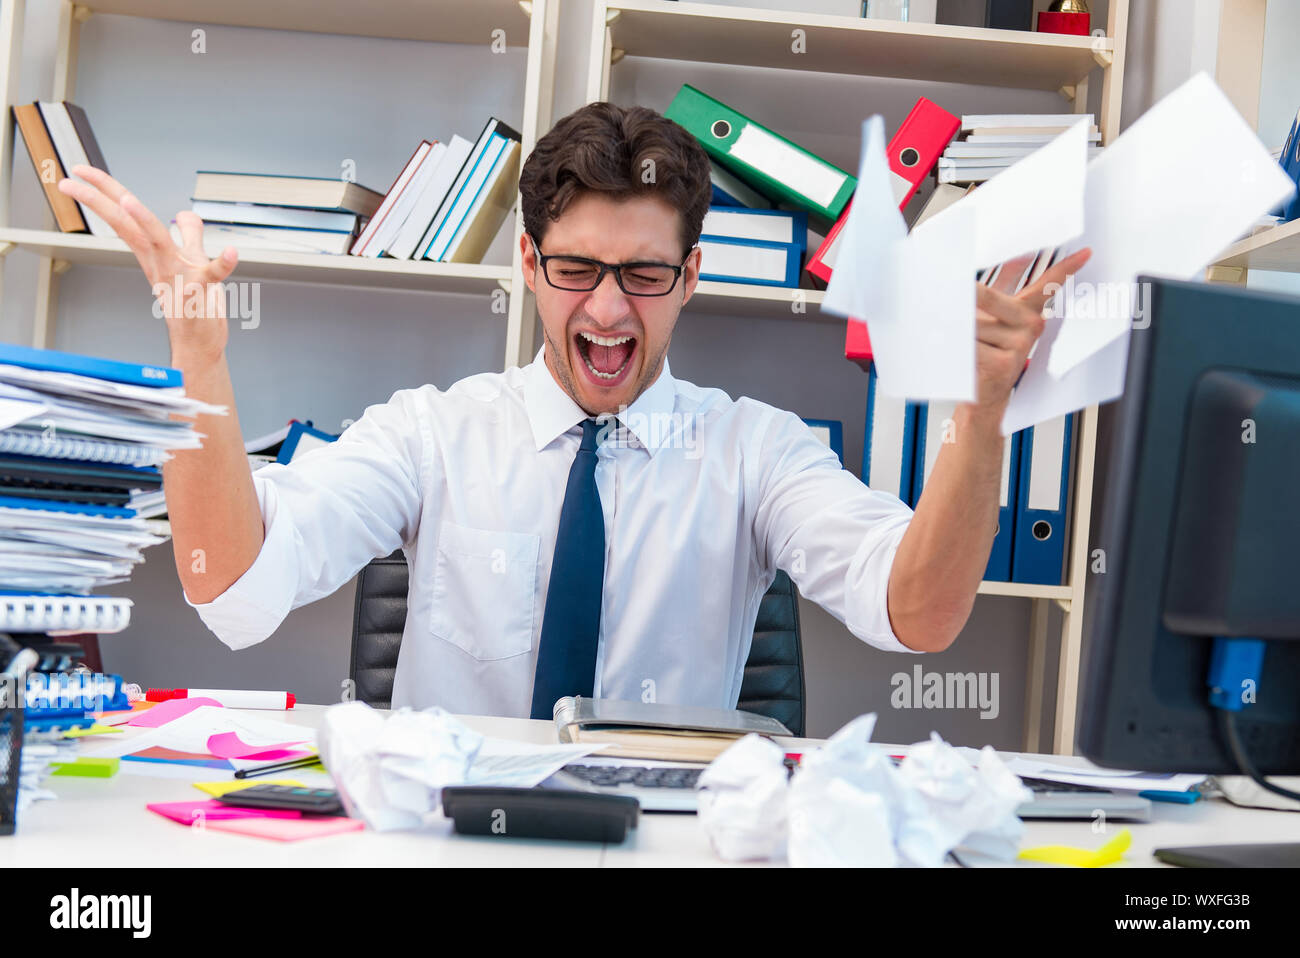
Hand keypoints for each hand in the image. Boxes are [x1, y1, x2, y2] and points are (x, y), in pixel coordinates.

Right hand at [56, 165, 238, 366]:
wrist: (198, 344)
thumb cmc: (193, 303)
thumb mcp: (190, 262)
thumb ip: (190, 236)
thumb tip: (184, 214)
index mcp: (155, 254)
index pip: (124, 218)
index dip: (103, 193)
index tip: (77, 172)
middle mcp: (161, 262)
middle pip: (128, 224)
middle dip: (100, 201)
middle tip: (71, 180)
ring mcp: (178, 276)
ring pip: (159, 244)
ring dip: (145, 223)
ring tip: (128, 201)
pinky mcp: (201, 293)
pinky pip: (211, 275)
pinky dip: (222, 264)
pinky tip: (231, 252)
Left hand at [969, 247, 1091, 414]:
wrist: (984, 392)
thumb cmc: (987, 349)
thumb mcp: (996, 312)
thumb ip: (1008, 280)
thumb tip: (1019, 254)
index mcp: (1029, 312)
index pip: (1047, 285)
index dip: (1065, 269)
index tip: (1084, 253)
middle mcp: (1030, 326)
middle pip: (987, 296)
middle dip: (965, 296)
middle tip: (954, 293)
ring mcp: (1018, 345)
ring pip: (971, 323)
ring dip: (955, 328)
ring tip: (961, 341)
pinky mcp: (1003, 363)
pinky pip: (968, 344)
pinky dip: (956, 347)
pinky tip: (962, 356)